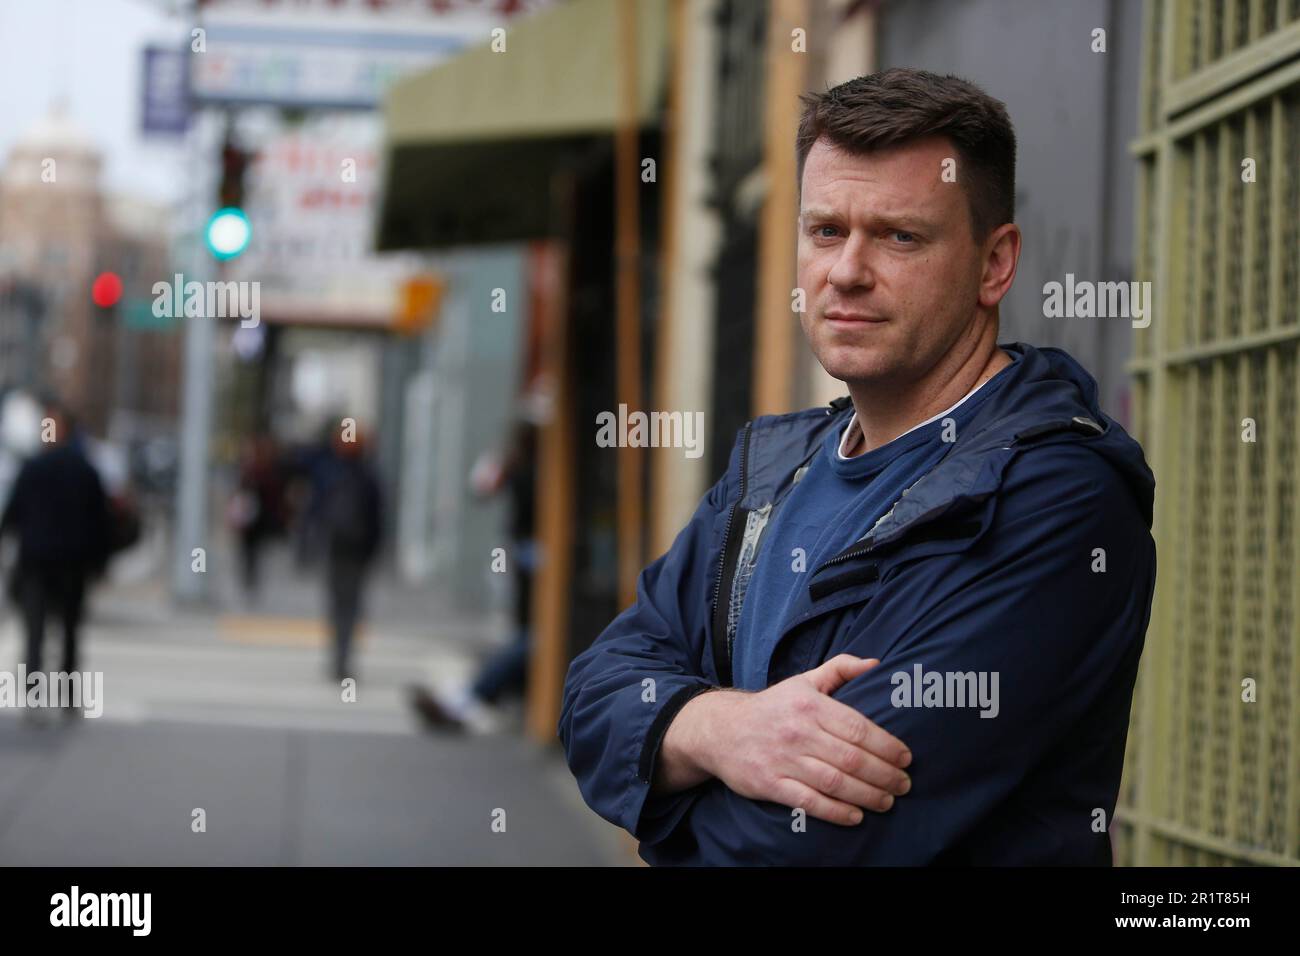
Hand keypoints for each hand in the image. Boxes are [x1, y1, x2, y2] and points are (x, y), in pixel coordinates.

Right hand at [656, 655, 910, 825]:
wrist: (720, 729)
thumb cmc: (772, 707)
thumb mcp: (803, 681)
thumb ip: (840, 669)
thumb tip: (877, 664)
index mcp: (809, 705)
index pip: (858, 728)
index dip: (887, 745)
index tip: (906, 757)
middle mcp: (797, 732)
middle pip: (852, 758)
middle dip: (885, 774)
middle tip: (904, 784)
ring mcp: (783, 759)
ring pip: (835, 782)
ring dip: (868, 795)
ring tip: (888, 801)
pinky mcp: (770, 784)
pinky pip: (809, 802)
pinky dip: (836, 812)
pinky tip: (856, 815)